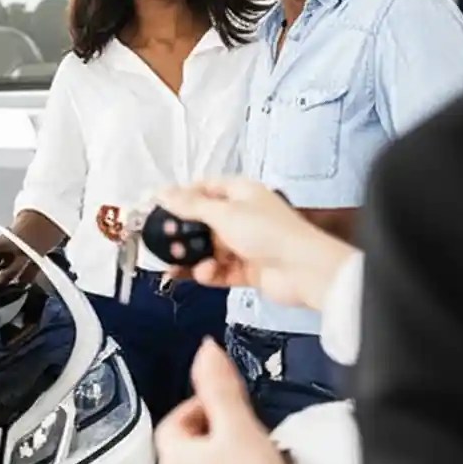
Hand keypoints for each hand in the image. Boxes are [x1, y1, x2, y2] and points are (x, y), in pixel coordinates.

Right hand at [155, 177, 355, 310]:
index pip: (205, 188)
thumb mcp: (224, 214)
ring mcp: (245, 244)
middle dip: (183, 232)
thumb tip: (161, 191)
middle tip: (163, 241)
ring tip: (175, 264)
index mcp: (240, 193)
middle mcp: (242, 215)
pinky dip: (210, 273)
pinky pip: (220, 270)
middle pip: (204, 221)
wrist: (303, 270)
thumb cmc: (266, 232)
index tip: (159, 208)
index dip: (182, 196)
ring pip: (209, 248)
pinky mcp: (247, 269)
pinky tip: (204, 275)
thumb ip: (190, 205)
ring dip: (193, 256)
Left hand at [155, 338, 294, 463]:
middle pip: (192, 443)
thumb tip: (207, 350)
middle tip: (245, 426)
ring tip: (256, 455)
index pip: (177, 417)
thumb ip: (220, 387)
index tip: (224, 399)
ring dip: (230, 457)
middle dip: (218, 430)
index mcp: (174, 453)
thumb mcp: (239, 427)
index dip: (202, 403)